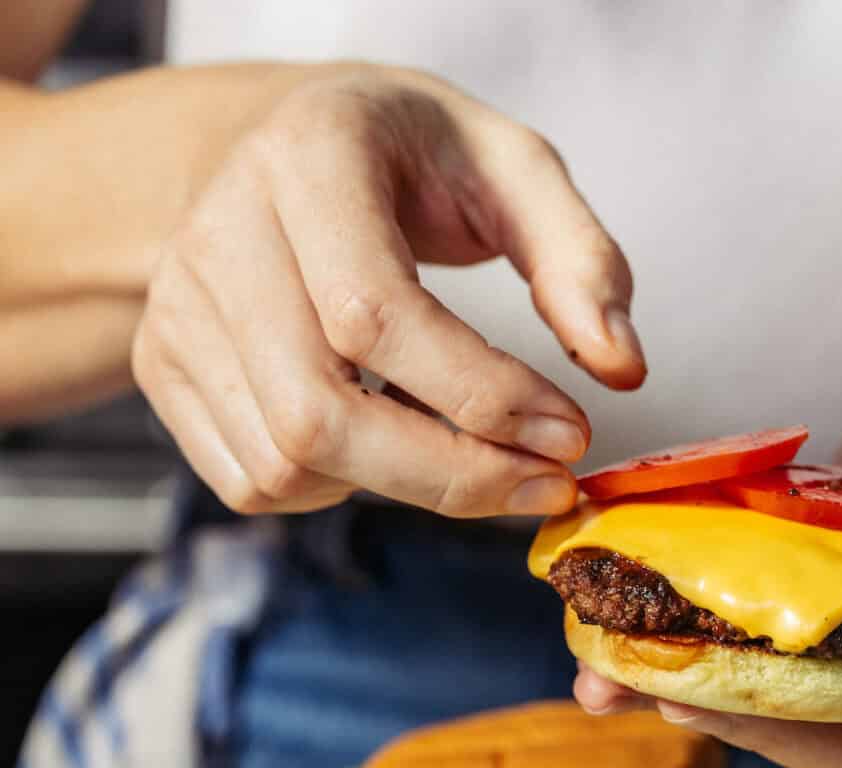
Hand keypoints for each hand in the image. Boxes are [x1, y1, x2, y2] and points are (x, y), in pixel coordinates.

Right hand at [133, 66, 643, 515]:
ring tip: (463, 446)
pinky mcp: (163, 366)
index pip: (375, 314)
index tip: (568, 434)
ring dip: (399, 487)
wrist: (289, 146)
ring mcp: (178, 308)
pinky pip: (252, 482)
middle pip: (319, 415)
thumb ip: (581, 260)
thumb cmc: (410, 159)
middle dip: (451, 478)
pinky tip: (384, 440)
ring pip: (284, 464)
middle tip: (539, 483)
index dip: (481, 397)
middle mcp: (219, 234)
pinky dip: (335, 491)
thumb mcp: (514, 170)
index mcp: (306, 160)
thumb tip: (620, 369)